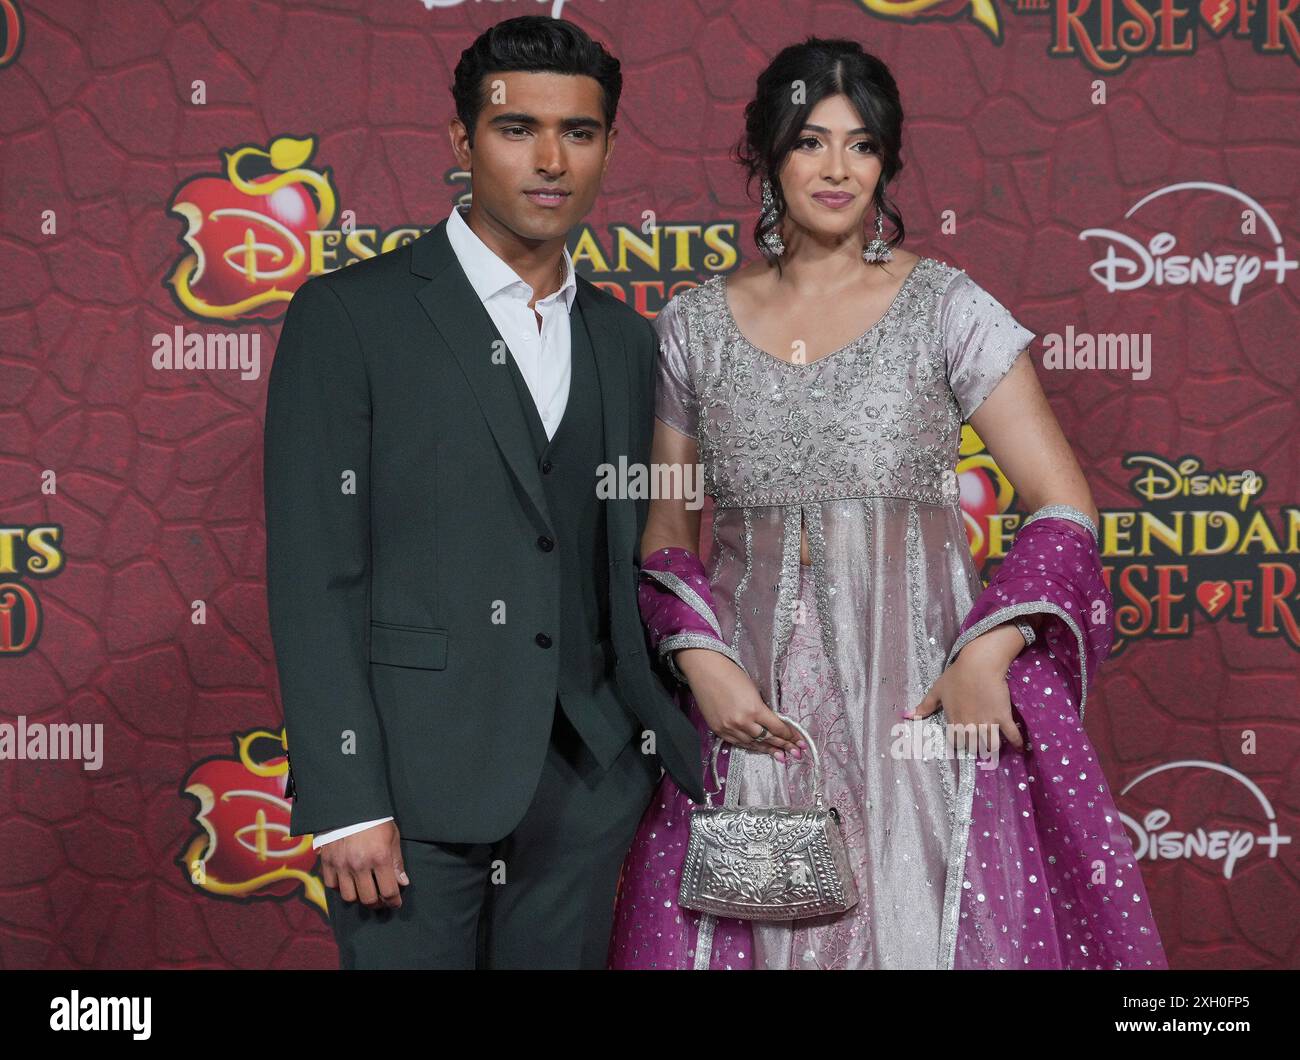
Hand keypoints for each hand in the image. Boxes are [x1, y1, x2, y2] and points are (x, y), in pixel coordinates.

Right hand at [319, 820, 406, 909]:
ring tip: (365, 891)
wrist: (349, 804)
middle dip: (378, 903)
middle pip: (369, 899)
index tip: (396, 903)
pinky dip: (341, 887)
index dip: (394, 901)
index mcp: (380, 858)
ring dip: (359, 897)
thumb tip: (403, 883)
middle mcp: (360, 865)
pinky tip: (349, 881)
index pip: (389, 891)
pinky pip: (332, 886)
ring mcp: (342, 865)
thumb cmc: (375, 820)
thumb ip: (397, 862)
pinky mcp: (328, 862)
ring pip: (350, 897)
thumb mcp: (392, 837)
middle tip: (382, 900)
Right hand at [675, 647, 805, 761]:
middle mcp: (742, 722)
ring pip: (753, 744)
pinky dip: (751, 746)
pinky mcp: (718, 730)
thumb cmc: (731, 674)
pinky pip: (738, 743)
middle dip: (784, 745)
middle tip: (796, 752)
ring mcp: (729, 728)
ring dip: (768, 749)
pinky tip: (759, 748)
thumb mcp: (753, 690)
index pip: (777, 728)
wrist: (705, 670)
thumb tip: (772, 723)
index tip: (799, 740)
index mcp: (754, 709)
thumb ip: (762, 709)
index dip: (789, 735)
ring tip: (781, 756)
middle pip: (768, 738)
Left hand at [905, 624, 1025, 757]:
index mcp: (953, 721)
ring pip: (991, 745)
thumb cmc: (956, 676)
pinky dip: (1017, 743)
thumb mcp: (937, 690)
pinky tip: (1019, 747)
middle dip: (975, 747)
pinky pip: (1012, 735)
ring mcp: (987, 723)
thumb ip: (924, 706)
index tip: (962, 741)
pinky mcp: (1003, 717)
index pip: (955, 743)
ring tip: (994, 748)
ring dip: (993, 748)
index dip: (959, 743)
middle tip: (979, 744)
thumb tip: (906, 716)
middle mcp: (969, 726)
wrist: (979, 665)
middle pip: (973, 747)